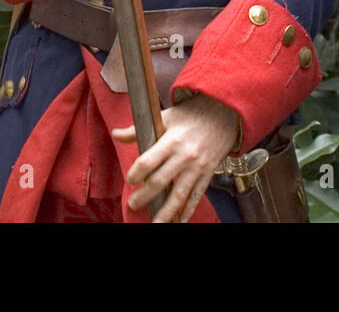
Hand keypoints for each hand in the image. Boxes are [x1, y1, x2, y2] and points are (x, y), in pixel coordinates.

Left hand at [114, 94, 240, 222]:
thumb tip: (115, 134)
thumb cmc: (191, 115)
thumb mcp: (165, 117)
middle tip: (133, 204)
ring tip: (155, 224)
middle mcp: (184, 156)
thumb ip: (138, 129)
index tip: (130, 179)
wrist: (223, 115)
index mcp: (172, 141)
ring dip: (166, 212)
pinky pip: (197, 196)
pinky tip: (179, 221)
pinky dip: (188, 211)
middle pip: (160, 181)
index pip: (148, 162)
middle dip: (145, 196)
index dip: (136, 173)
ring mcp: (197, 167)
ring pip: (179, 195)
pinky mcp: (207, 174)